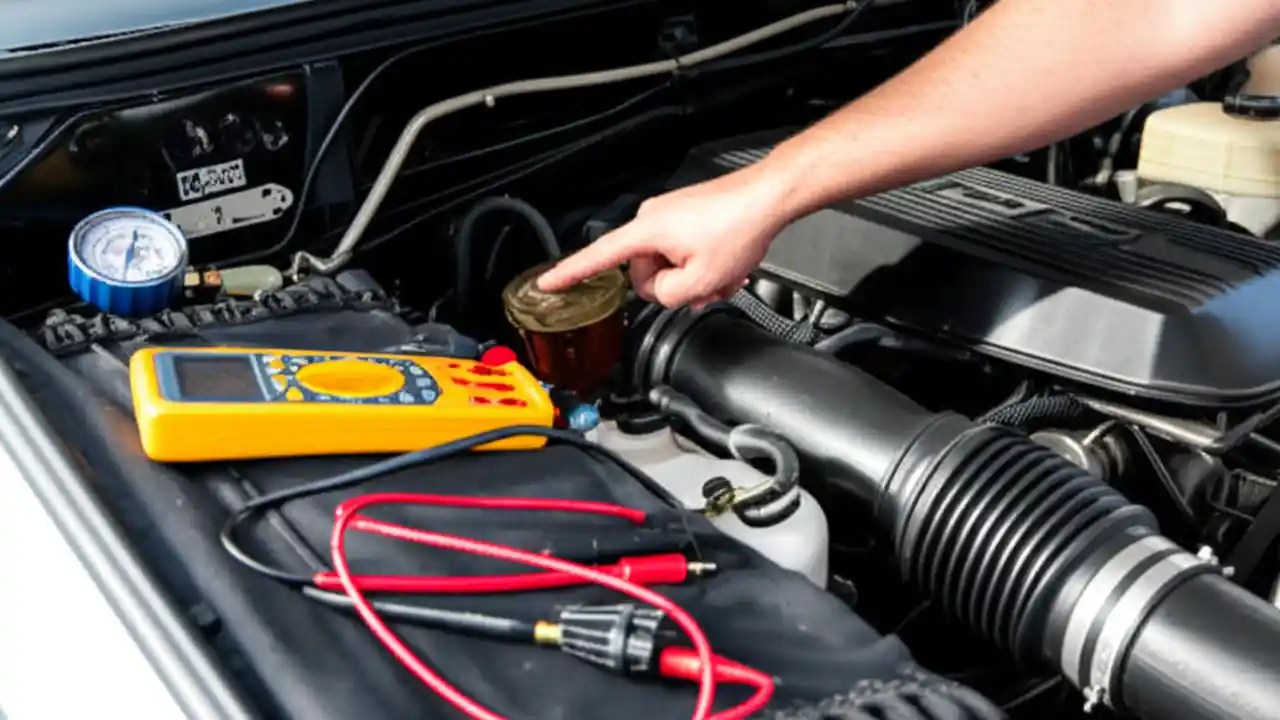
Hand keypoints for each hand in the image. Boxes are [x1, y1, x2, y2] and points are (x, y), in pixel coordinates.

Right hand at [536, 166, 794, 307]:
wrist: (768, 197)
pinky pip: (687, 252)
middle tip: (706, 284)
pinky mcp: (689, 217)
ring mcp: (671, 217)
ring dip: (696, 278)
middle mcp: (653, 219)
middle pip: (647, 273)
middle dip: (677, 286)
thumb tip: (665, 293)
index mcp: (646, 232)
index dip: (570, 274)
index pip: (597, 257)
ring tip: (724, 274)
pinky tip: (727, 266)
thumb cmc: (738, 226)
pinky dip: (706, 265)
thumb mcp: (702, 280)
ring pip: (672, 265)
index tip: (548, 283)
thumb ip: (669, 297)